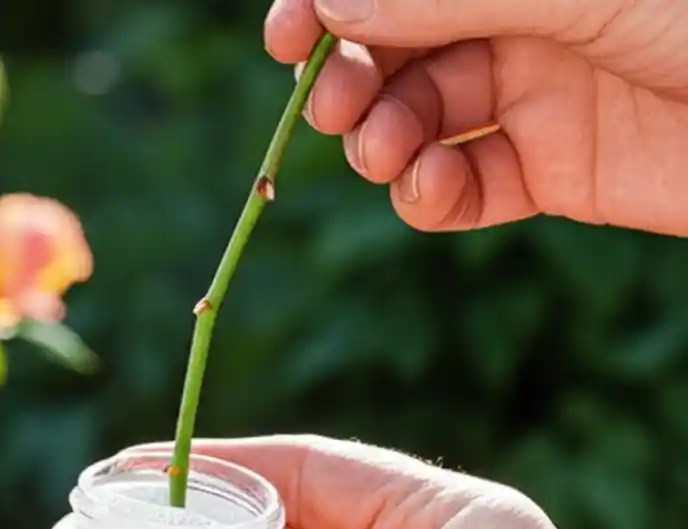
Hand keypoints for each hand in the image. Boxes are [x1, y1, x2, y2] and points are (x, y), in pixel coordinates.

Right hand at [266, 0, 687, 236]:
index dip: (333, 7)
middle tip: (328, 106)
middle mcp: (517, 19)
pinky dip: (431, 194)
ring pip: (419, 118)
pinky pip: (467, 186)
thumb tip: (333, 9)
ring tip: (385, 152)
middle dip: (351, 76)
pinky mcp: (555, 171)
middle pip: (395, 48)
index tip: (290, 37)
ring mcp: (534, 94)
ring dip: (381, 138)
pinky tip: (430, 186)